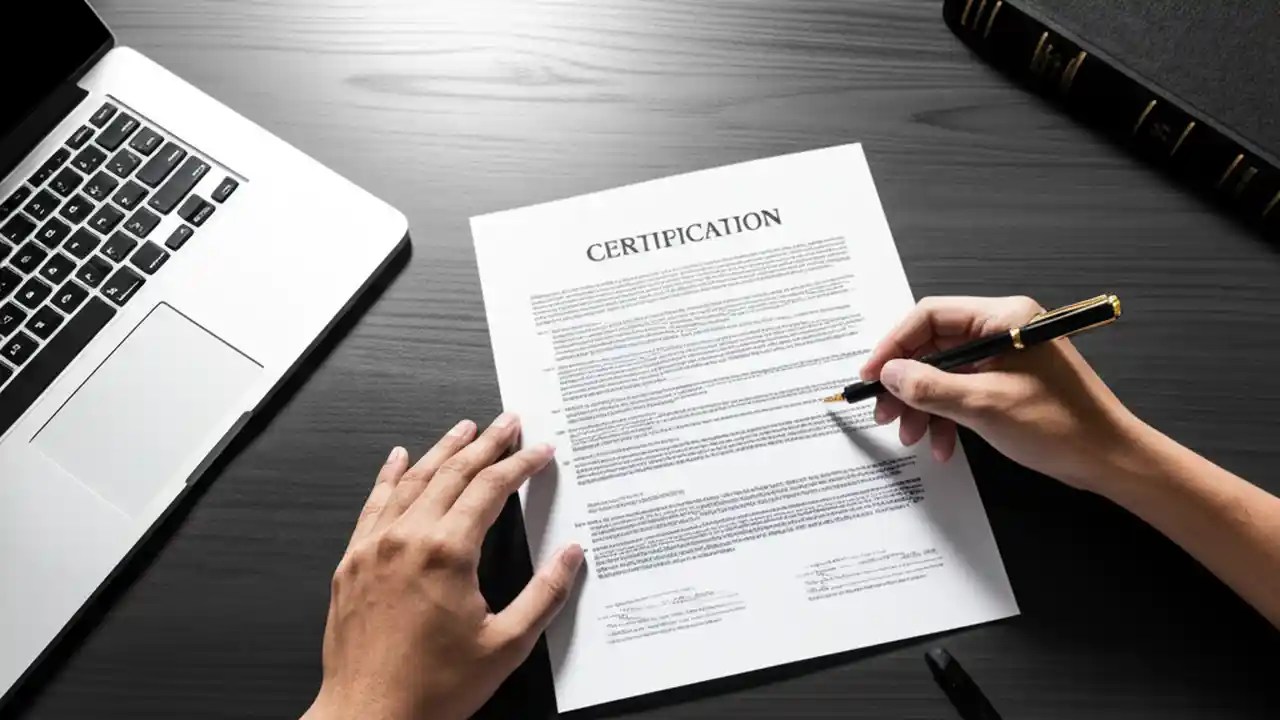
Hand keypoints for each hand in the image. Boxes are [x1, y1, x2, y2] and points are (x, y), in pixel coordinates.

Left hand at [302, 414, 583, 719]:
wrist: (369, 717)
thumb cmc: (433, 689)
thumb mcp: (506, 645)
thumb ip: (545, 595)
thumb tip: (571, 556)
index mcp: (447, 553)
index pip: (491, 488)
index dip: (519, 463)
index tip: (539, 450)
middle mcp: (407, 539)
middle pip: (453, 472)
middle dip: (486, 443)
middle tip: (508, 422)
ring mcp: (374, 548)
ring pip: (412, 480)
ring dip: (442, 449)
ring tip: (464, 428)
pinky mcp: (352, 562)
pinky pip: (373, 504)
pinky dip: (389, 476)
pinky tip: (397, 459)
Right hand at [860, 296, 1145, 491]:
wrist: (1109, 459)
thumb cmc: (1060, 426)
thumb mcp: (984, 406)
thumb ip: (929, 386)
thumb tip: (888, 374)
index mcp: (1004, 319)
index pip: (931, 316)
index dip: (894, 345)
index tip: (871, 375)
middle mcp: (1005, 329)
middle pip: (934, 346)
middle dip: (906, 383)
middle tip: (885, 413)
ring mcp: (1007, 356)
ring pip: (945, 373)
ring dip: (923, 405)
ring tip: (911, 436)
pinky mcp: (1009, 382)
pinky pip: (964, 391)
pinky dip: (946, 416)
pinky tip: (941, 444)